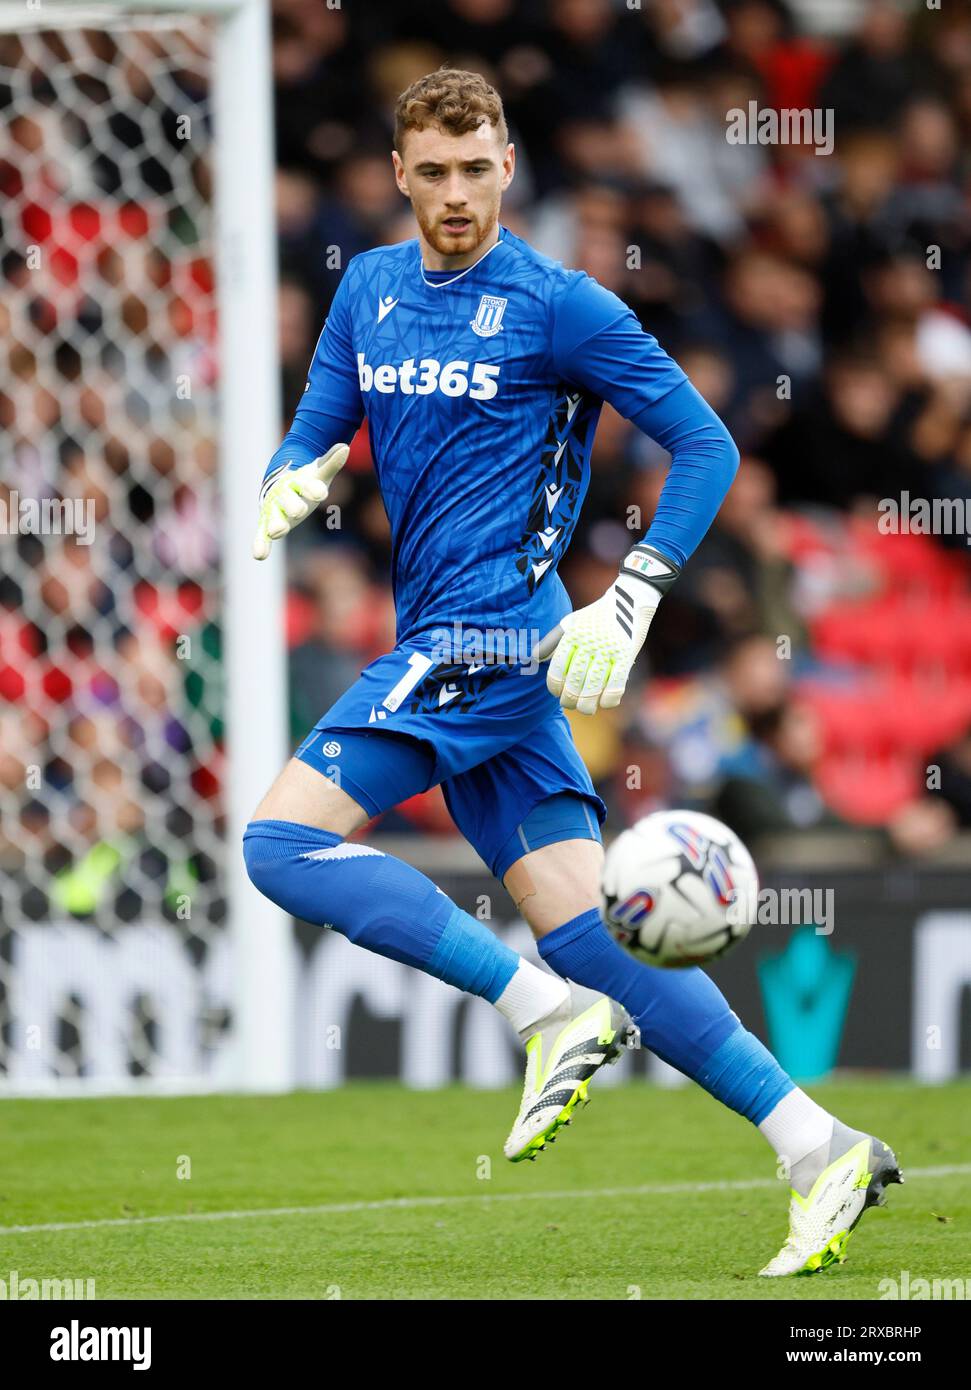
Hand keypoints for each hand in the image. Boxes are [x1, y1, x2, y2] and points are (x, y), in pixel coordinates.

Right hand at [252, 443, 348, 560]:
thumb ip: (331, 463)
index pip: (306, 485)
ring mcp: (274, 509)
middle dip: (293, 505)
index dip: (313, 488)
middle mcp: (283, 495)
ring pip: (274, 517)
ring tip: (277, 531)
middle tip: (299, 510)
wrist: (279, 485)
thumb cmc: (305, 480)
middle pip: (288, 500)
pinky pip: (262, 534)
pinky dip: (260, 544)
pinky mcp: (267, 523)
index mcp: (297, 482)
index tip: (321, 494)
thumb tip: (345, 447)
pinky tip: (258, 556)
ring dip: (276, 524)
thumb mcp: (318, 473)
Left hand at [538, 545, 678, 714]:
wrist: (630, 600)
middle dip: (569, 700)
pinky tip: (605, 703)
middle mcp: (588, 645)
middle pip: (574, 683)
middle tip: (570, 703)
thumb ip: (551, 642)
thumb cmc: (595, 615)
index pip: (557, 670)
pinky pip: (616, 686)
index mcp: (572, 637)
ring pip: (593, 689)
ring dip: (587, 705)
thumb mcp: (569, 623)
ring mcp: (608, 651)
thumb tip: (534, 658)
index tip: (557, 692)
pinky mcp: (626, 656)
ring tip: (585, 708)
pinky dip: (609, 700)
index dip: (554, 687)